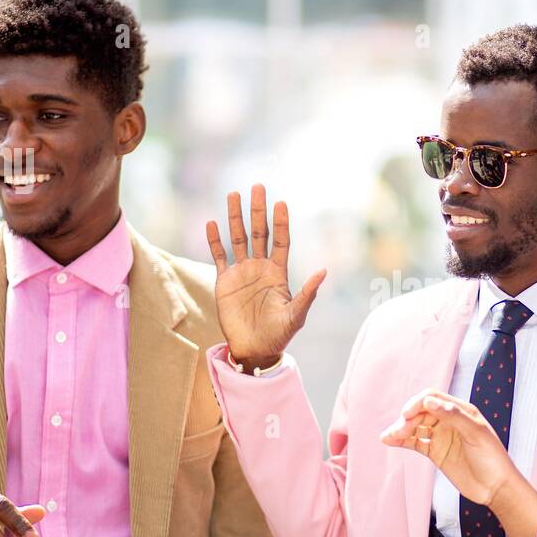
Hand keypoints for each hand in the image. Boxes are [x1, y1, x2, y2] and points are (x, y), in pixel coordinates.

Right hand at [205, 184, 326, 370]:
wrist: (255, 349)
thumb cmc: (279, 334)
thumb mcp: (297, 315)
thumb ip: (308, 293)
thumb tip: (324, 271)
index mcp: (278, 273)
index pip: (280, 241)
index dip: (280, 222)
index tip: (281, 203)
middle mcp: (260, 268)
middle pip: (259, 232)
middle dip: (258, 210)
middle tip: (257, 187)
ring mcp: (242, 272)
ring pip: (238, 238)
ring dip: (235, 217)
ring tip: (233, 195)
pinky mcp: (225, 281)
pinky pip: (219, 256)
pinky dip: (214, 241)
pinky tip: (212, 224)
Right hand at [380, 389, 520, 505]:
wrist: (496, 488)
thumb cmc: (492, 458)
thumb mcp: (476, 434)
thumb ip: (453, 415)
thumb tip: (428, 401)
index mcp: (460, 410)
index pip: (432, 398)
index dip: (417, 403)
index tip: (407, 414)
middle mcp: (449, 420)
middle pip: (420, 412)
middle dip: (407, 419)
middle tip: (398, 432)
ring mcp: (441, 436)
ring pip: (415, 427)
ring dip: (400, 429)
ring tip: (388, 437)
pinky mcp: (435, 452)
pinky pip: (415, 442)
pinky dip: (402, 441)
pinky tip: (390, 441)